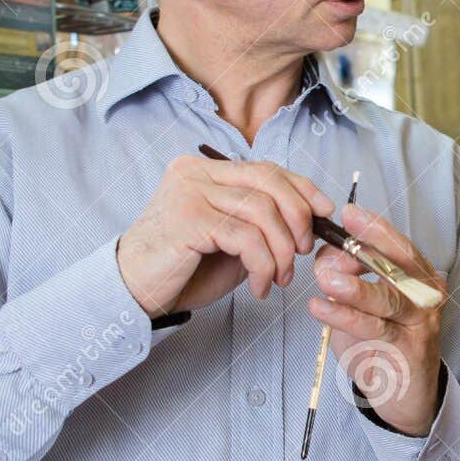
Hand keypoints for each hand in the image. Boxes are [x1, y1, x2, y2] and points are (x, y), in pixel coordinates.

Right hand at [117, 155, 333, 317]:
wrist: (135, 291)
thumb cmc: (184, 268)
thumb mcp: (232, 239)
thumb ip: (261, 223)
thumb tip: (311, 220)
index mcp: (207, 170)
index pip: (267, 169)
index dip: (303, 189)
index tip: (325, 212)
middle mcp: (197, 173)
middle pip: (269, 181)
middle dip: (298, 217)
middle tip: (303, 252)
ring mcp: (190, 192)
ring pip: (262, 211)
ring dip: (282, 250)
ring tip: (279, 278)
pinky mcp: (188, 219)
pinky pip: (246, 238)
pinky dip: (263, 265)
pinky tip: (259, 286)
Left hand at [308, 203, 446, 436]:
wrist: (406, 396)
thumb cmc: (383, 344)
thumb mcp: (363, 306)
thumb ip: (347, 280)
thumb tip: (324, 257)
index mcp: (420, 277)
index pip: (399, 247)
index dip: (376, 228)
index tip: (349, 214)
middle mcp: (427, 295)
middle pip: (400, 264)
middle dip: (369, 245)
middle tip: (341, 232)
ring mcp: (422, 322)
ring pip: (387, 298)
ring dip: (353, 286)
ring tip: (325, 277)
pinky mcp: (410, 349)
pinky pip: (375, 328)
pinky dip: (345, 317)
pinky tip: (321, 308)